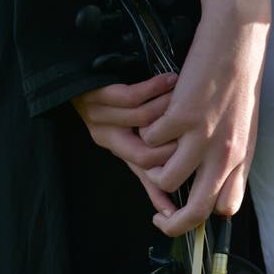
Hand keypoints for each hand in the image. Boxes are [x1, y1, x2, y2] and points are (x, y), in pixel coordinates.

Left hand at [72, 73, 178, 216]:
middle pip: (145, 157)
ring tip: (185, 99)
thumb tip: (173, 200)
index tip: (184, 202)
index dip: (162, 192)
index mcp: (118, 150)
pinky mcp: (98, 96)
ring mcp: (101, 118)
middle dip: (174, 145)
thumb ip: (153, 162)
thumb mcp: (132, 133)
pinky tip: (170, 80)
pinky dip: (154, 89)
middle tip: (196, 132)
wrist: (77, 70)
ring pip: (143, 123)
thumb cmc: (112, 99)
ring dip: (168, 110)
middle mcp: (108, 139)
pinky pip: (131, 97)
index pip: (143, 178)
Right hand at [140, 0, 270, 235]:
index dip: (204, 215)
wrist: (237, 41)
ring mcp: (202, 137)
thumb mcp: (244, 131)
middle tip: (160, 220)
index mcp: (240, 159)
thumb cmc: (239, 85)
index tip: (187, 212)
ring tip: (155, 152)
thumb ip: (230, 163)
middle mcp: (224, 154)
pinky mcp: (181, 116)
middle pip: (196, 211)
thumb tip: (217, 197)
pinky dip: (148, 132)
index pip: (225, 208)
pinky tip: (155, 118)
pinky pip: (152, 140)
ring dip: (154, 169)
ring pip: (166, 179)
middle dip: (173, 225)